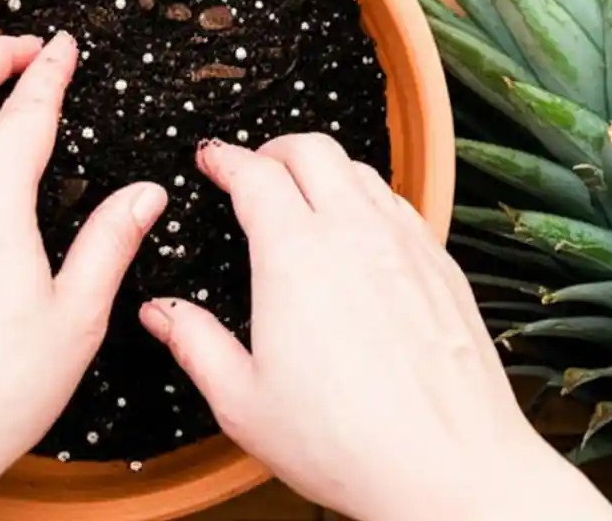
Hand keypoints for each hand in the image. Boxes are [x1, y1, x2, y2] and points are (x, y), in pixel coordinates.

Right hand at [140, 135, 611, 520]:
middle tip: (255, 168)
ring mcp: (406, 244)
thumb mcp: (243, 402)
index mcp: (295, 255)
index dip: (226, 159)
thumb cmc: (346, 443)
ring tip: (306, 196)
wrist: (449, 465)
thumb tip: (162, 312)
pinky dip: (370, 200)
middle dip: (275, 147)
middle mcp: (355, 234)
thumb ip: (195, 344)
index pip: (255, 174)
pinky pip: (402, 206)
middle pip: (314, 149)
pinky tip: (363, 234)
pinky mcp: (441, 266)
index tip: (211, 160)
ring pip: (363, 171)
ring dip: (326, 169)